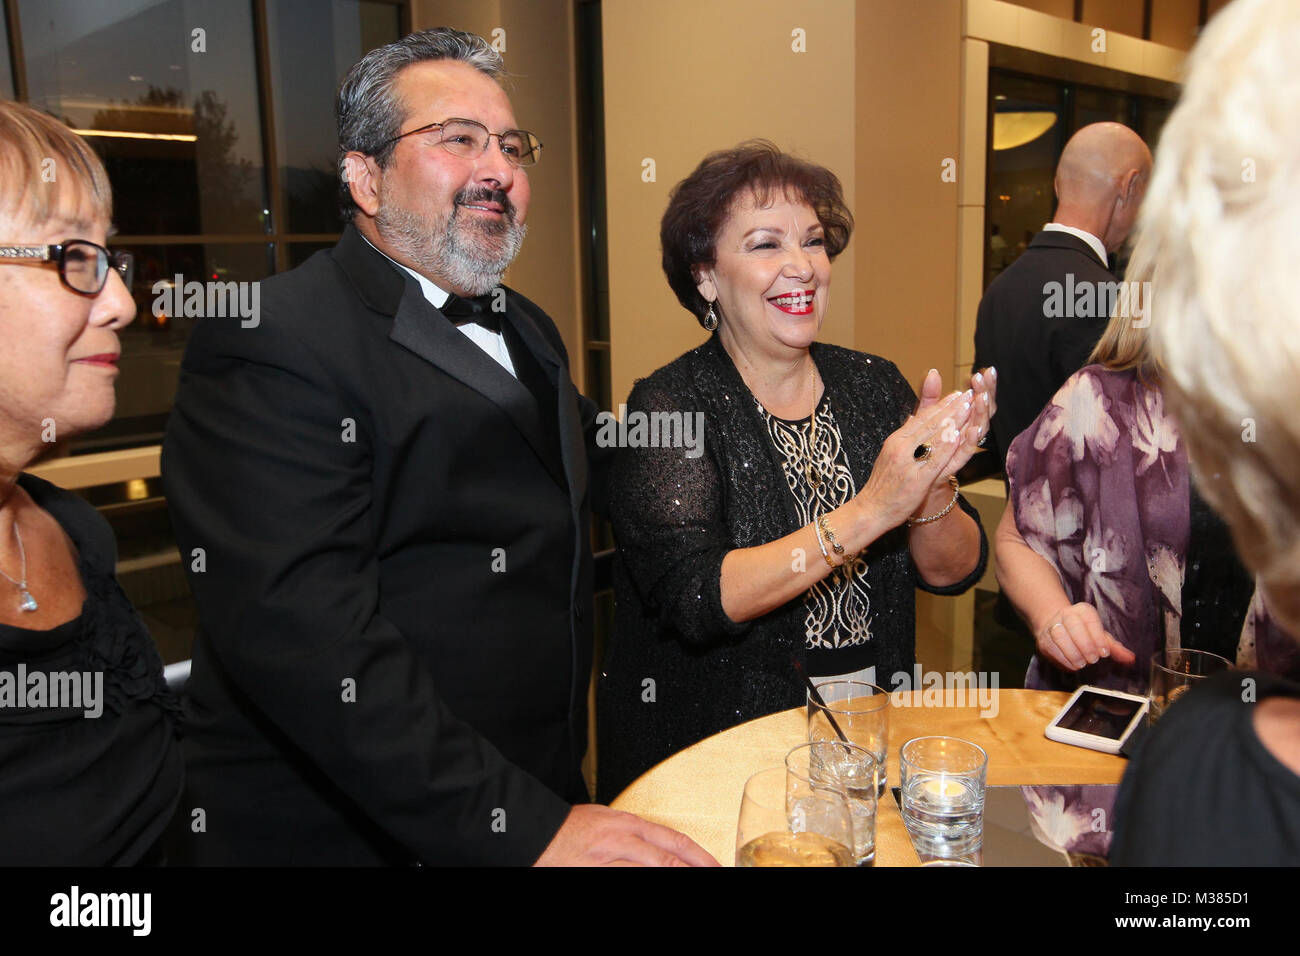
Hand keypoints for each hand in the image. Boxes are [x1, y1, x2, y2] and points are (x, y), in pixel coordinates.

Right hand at [534, 804, 719, 866]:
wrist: (534, 831)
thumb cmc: (565, 827)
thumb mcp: (604, 819)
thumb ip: (630, 832)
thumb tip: (654, 844)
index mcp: (626, 824)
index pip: (672, 840)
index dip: (698, 855)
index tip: (713, 865)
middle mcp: (621, 840)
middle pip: (667, 857)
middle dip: (694, 868)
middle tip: (713, 874)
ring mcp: (608, 859)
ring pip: (651, 870)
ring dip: (673, 874)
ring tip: (692, 879)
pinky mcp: (596, 872)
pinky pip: (626, 878)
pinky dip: (643, 880)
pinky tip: (654, 883)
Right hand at [853, 388, 973, 529]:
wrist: (870, 510)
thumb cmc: (882, 485)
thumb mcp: (889, 454)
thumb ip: (904, 435)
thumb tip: (914, 416)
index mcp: (895, 440)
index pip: (921, 418)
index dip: (941, 405)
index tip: (957, 394)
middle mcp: (900, 447)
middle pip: (930, 424)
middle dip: (951, 408)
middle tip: (968, 394)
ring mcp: (908, 463)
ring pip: (933, 438)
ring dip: (953, 421)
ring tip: (968, 407)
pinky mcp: (916, 480)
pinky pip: (934, 461)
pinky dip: (946, 447)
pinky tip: (959, 437)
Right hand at [1034, 602, 1136, 670]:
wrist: (1057, 626)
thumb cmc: (1084, 633)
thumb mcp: (1101, 637)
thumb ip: (1115, 648)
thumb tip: (1130, 659)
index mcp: (1083, 611)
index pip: (1090, 621)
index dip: (1098, 638)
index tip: (1104, 653)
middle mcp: (1066, 615)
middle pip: (1073, 626)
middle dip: (1084, 645)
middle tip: (1093, 659)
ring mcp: (1053, 626)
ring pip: (1060, 636)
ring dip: (1073, 653)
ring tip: (1082, 663)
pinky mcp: (1044, 639)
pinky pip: (1051, 648)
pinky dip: (1063, 659)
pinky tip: (1072, 665)